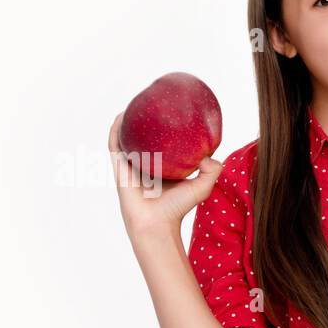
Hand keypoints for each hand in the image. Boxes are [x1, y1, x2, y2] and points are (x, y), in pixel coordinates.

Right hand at [108, 111, 221, 239]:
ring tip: (133, 105)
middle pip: (143, 139)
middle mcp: (145, 165)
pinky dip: (116, 130)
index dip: (164, 130)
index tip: (171, 113)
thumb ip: (212, 169)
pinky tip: (121, 116)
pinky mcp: (120, 168)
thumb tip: (210, 154)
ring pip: (127, 139)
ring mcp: (131, 165)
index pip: (162, 145)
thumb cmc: (178, 209)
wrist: (157, 224)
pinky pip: (116, 145)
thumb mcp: (202, 186)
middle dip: (145, 122)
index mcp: (161, 167)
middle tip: (151, 104)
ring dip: (127, 122)